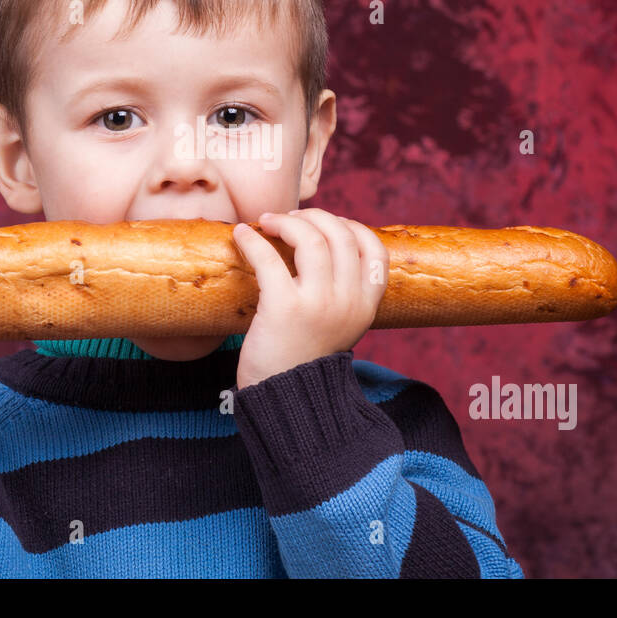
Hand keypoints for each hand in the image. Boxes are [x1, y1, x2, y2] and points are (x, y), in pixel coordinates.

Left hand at [231, 207, 388, 389]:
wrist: (285, 400)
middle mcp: (348, 302)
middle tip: (289, 218)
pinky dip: (252, 241)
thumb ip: (341, 294)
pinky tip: (242, 236)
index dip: (350, 226)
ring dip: (287, 221)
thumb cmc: (303, 358)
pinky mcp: (284, 308)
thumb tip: (321, 247)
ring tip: (267, 221)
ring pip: (311, 239)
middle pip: (341, 235)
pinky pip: (269, 258)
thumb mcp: (339, 327)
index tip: (325, 224)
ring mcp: (318, 304)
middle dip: (314, 217)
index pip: (375, 249)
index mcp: (366, 306)